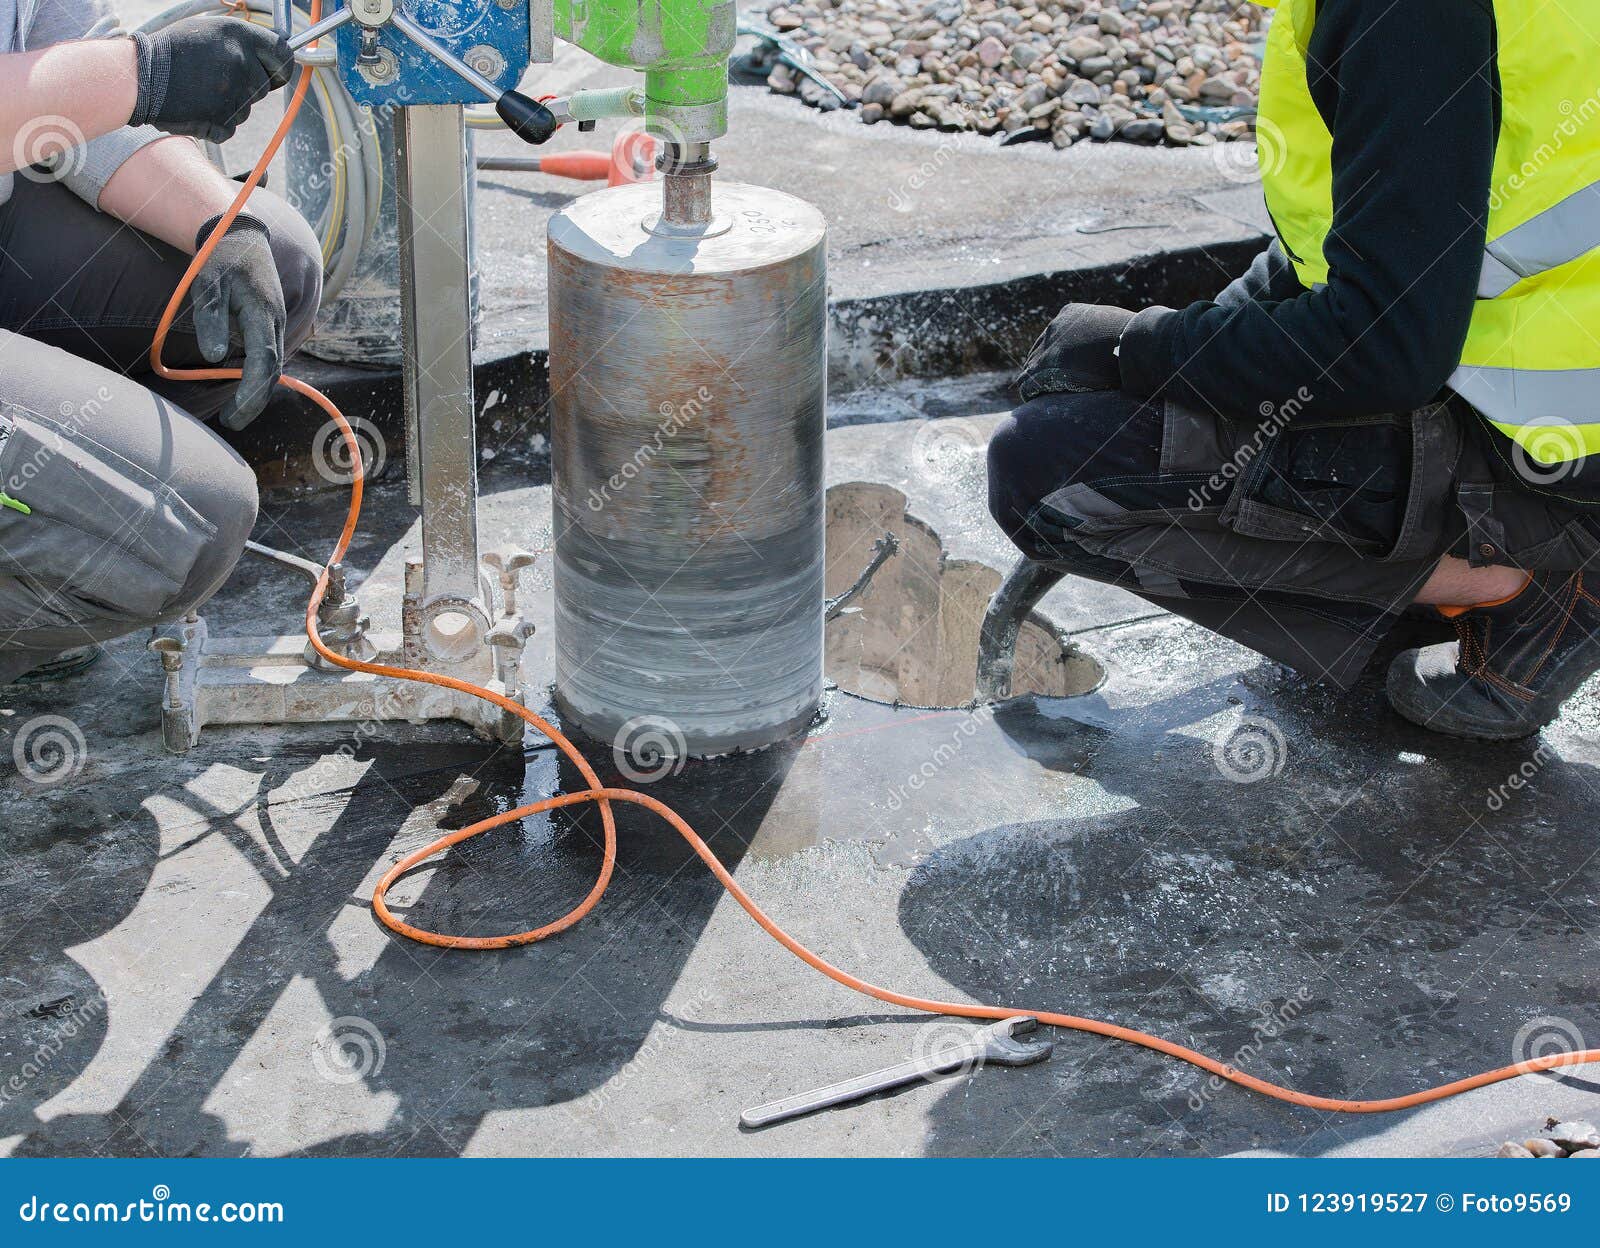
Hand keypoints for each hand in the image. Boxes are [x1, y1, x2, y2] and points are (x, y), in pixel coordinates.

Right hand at [128, 17, 292, 143]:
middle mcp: (240, 62)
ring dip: (228, 105)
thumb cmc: (170, 52)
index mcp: (238, 35)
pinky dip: (215, 123)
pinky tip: (194, 107)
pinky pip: (230, 128)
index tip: (275, 73)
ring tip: (198, 90)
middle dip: (246, 88)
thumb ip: (241, 43)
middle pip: (263, 87)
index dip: (281, 67)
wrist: (137, 76)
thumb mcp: (208, 31)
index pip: (283, 56)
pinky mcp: (223, 119)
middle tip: (215, 80)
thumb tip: (273, 56)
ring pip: (246, 109)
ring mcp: (233, 93)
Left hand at [192, 214, 285, 429]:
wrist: (241, 237)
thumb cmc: (220, 259)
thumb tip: (214, 357)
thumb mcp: (207, 284)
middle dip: (254, 402)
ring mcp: (276, 324)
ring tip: (234, 414)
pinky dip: (257, 379)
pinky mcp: (271, 326)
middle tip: (231, 423)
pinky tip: (241, 391)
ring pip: (273, 367)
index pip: (263, 360)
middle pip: (272, 371)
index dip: (252, 390)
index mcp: (262, 312)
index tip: (235, 413)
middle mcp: (276, 322)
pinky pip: (268, 358)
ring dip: (257, 393)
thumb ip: (210, 318)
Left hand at [1015, 303, 1135, 400]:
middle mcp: (1054, 327)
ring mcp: (1046, 346)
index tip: (1064, 368)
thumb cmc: (1136, 339)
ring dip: (1037, 382)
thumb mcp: (1119, 326)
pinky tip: (1039, 403)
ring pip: (1031, 367)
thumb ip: (1107, 333)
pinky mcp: (1043, 367)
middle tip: (1052, 385)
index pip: (1056, 335)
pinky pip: (1028, 383)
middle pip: (1040, 350)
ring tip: (1044, 397)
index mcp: (1071, 314)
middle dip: (1045, 367)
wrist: (1134, 344)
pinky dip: (1032, 393)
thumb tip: (1118, 344)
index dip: (1058, 354)